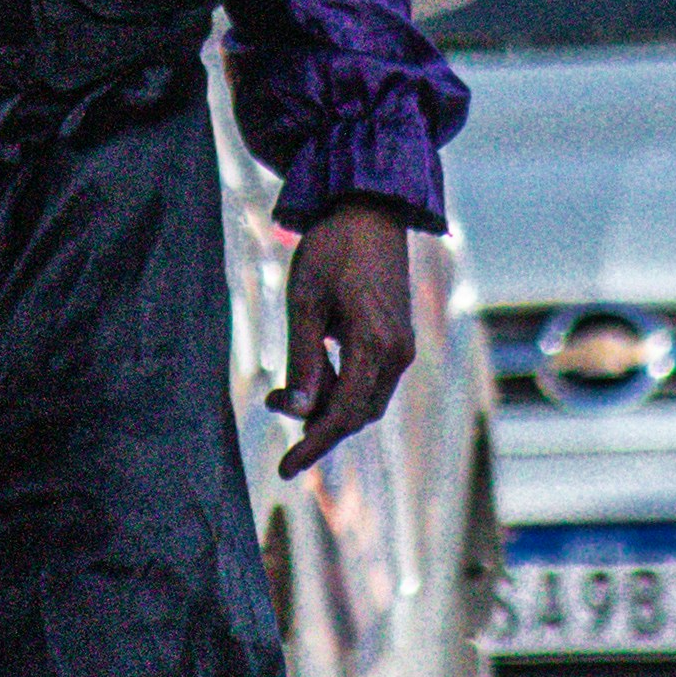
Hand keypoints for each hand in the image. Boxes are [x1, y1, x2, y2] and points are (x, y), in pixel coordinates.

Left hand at [267, 199, 416, 480]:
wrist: (369, 209)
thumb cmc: (333, 250)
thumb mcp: (305, 304)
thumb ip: (302, 361)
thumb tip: (296, 411)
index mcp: (376, 345)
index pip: (345, 414)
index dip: (314, 444)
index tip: (286, 468)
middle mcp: (398, 353)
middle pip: (357, 413)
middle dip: (316, 422)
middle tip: (273, 402)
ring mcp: (402, 346)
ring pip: (364, 399)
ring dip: (326, 402)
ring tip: (284, 387)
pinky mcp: (396, 338)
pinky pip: (369, 378)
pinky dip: (340, 384)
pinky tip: (311, 369)